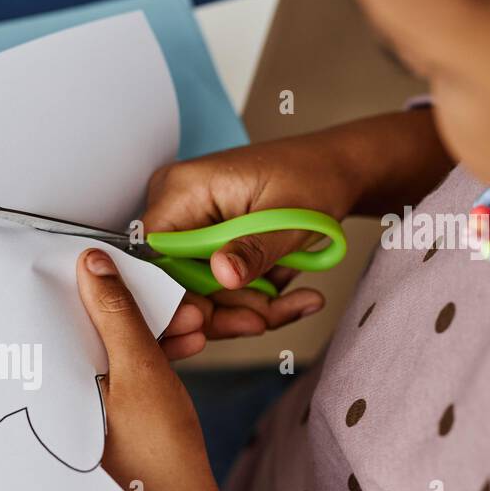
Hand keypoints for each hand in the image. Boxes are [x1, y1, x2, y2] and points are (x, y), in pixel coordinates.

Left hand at [78, 246, 350, 490]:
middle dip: (141, 309)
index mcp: (49, 380)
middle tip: (187, 308)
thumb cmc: (158, 456)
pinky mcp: (105, 417)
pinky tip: (187, 345)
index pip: (63, 310)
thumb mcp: (140, 372)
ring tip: (197, 328)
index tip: (138, 265)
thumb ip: (117, 315)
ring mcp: (80, 406)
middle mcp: (54, 392)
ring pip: (113, 347)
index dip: (104, 284)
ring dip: (154, 331)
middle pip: (91, 327)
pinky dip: (153, 356)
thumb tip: (91, 260)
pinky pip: (125, 370)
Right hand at [150, 110, 453, 359]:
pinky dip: (250, 298)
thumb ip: (254, 249)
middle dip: (223, 309)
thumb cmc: (314, 176)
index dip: (175, 297)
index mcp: (183, 189)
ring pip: (199, 290)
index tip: (207, 321)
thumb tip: (223, 274)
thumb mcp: (287, 217)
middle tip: (265, 318)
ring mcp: (189, 227)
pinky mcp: (206, 244)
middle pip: (176, 281)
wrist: (336, 170)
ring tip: (292, 303)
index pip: (153, 258)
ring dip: (244, 307)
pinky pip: (216, 284)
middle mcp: (176, 207)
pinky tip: (287, 297)